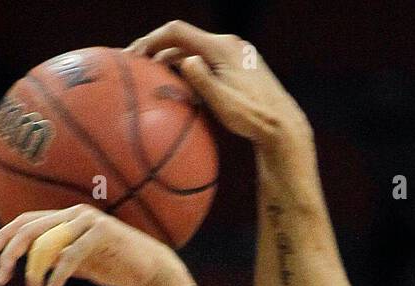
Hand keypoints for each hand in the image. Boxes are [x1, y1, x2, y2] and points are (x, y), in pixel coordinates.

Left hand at [0, 204, 181, 285]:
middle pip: (29, 230)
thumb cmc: (113, 264)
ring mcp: (88, 221)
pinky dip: (56, 277)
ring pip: (46, 244)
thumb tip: (28, 265)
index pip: (24, 222)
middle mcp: (74, 214)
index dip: (2, 238)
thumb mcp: (76, 262)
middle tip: (0, 279)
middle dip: (9, 255)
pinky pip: (69, 256)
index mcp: (65, 218)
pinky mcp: (102, 234)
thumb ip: (54, 257)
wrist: (150, 268)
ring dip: (34, 273)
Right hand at [127, 21, 309, 151]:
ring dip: (172, 59)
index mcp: (221, 47)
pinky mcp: (239, 64)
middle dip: (158, 49)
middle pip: (184, 38)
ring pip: (195, 49)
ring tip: (151, 75)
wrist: (281, 124)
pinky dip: (188, 66)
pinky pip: (206, 59)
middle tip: (135, 65)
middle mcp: (229, 43)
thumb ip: (201, 79)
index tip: (132, 54)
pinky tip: (179, 83)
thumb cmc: (251, 116)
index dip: (151, 39)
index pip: (177, 31)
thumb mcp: (222, 101)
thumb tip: (185, 61)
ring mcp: (235, 53)